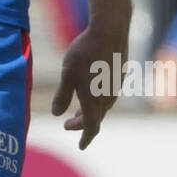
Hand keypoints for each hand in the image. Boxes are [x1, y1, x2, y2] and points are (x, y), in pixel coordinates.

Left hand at [51, 14, 130, 149]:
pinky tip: (91, 92)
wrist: (110, 31)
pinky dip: (98, 101)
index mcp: (95, 101)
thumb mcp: (67, 74)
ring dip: (90, 112)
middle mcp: (108, 98)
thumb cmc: (85, 52)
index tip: (80, 146)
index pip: (91, 127)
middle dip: (82, 124)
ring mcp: (116, 87)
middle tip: (68, 124)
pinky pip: (108, 96)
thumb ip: (62, 95)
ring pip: (103, 107)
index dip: (84, 137)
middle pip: (96, 118)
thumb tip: (56, 114)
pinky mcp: (119, 77)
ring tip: (78, 110)